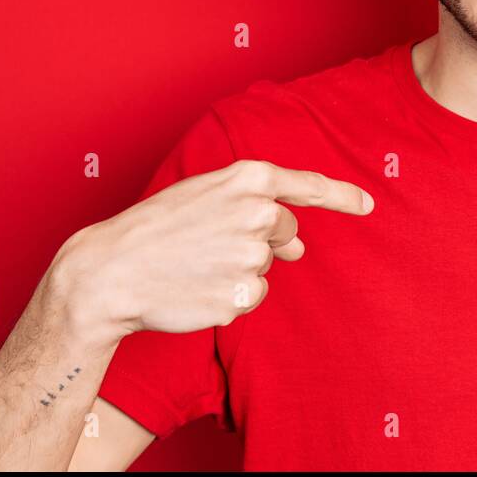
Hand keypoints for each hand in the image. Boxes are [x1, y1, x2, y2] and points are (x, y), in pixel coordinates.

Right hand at [56, 159, 373, 339]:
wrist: (109, 271)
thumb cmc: (156, 229)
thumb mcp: (206, 199)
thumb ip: (259, 210)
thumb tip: (300, 248)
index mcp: (248, 178)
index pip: (309, 186)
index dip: (342, 195)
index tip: (368, 204)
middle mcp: (258, 212)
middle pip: (286, 231)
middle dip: (260, 239)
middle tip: (211, 242)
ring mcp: (252, 256)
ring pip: (266, 267)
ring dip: (239, 269)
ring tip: (196, 264)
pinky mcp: (241, 296)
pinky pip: (251, 298)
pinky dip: (230, 297)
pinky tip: (197, 289)